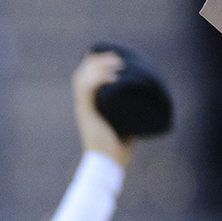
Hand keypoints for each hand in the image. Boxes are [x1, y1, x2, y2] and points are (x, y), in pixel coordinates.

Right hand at [72, 51, 130, 165]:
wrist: (106, 163)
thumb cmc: (115, 149)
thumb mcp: (122, 124)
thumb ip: (125, 112)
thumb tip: (141, 103)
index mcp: (88, 107)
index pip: (83, 79)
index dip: (93, 65)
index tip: (110, 57)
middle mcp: (82, 105)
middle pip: (80, 75)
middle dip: (97, 62)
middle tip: (116, 58)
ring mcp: (83, 109)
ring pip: (82, 78)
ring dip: (99, 67)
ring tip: (117, 64)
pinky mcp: (86, 113)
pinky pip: (87, 89)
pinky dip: (99, 79)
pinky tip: (114, 76)